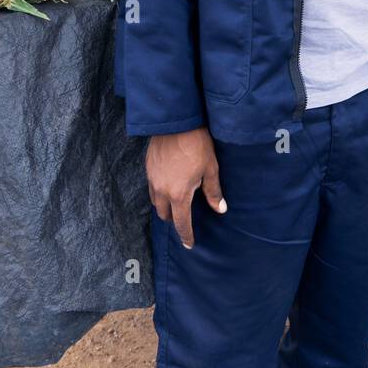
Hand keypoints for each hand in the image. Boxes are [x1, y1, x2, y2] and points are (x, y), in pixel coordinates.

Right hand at [145, 127, 225, 248]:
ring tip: (176, 201)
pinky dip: (159, 192)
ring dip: (165, 206)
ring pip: (156, 202)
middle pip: (165, 215)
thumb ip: (213, 192)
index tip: (189, 244)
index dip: (186, 236)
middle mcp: (161, 191)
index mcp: (178, 195)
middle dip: (174, 219)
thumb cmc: (197, 145)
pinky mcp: (148, 168)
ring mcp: (152, 180)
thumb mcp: (210, 169)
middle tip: (185, 218)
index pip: (181, 223)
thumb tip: (220, 209)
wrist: (176, 122)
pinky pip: (152, 187)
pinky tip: (169, 183)